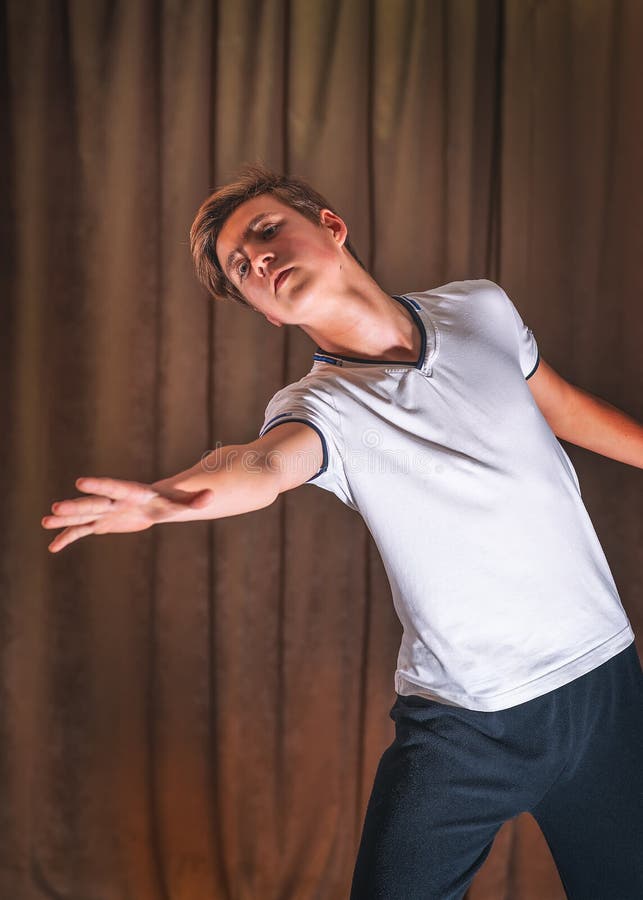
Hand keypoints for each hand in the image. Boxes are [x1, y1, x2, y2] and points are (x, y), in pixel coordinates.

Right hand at [41, 477, 213, 552]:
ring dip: (65, 520)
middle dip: (75, 507)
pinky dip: (68, 538)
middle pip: (93, 504)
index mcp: (130, 494)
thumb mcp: (181, 505)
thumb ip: (195, 501)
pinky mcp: (101, 524)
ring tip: (45, 521)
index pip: (114, 488)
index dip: (98, 486)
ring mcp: (104, 513)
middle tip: (55, 507)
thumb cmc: (168, 502)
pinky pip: (81, 532)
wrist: (155, 504)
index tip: (81, 481)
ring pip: (82, 517)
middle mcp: (113, 502)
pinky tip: (53, 547)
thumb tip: (212, 498)